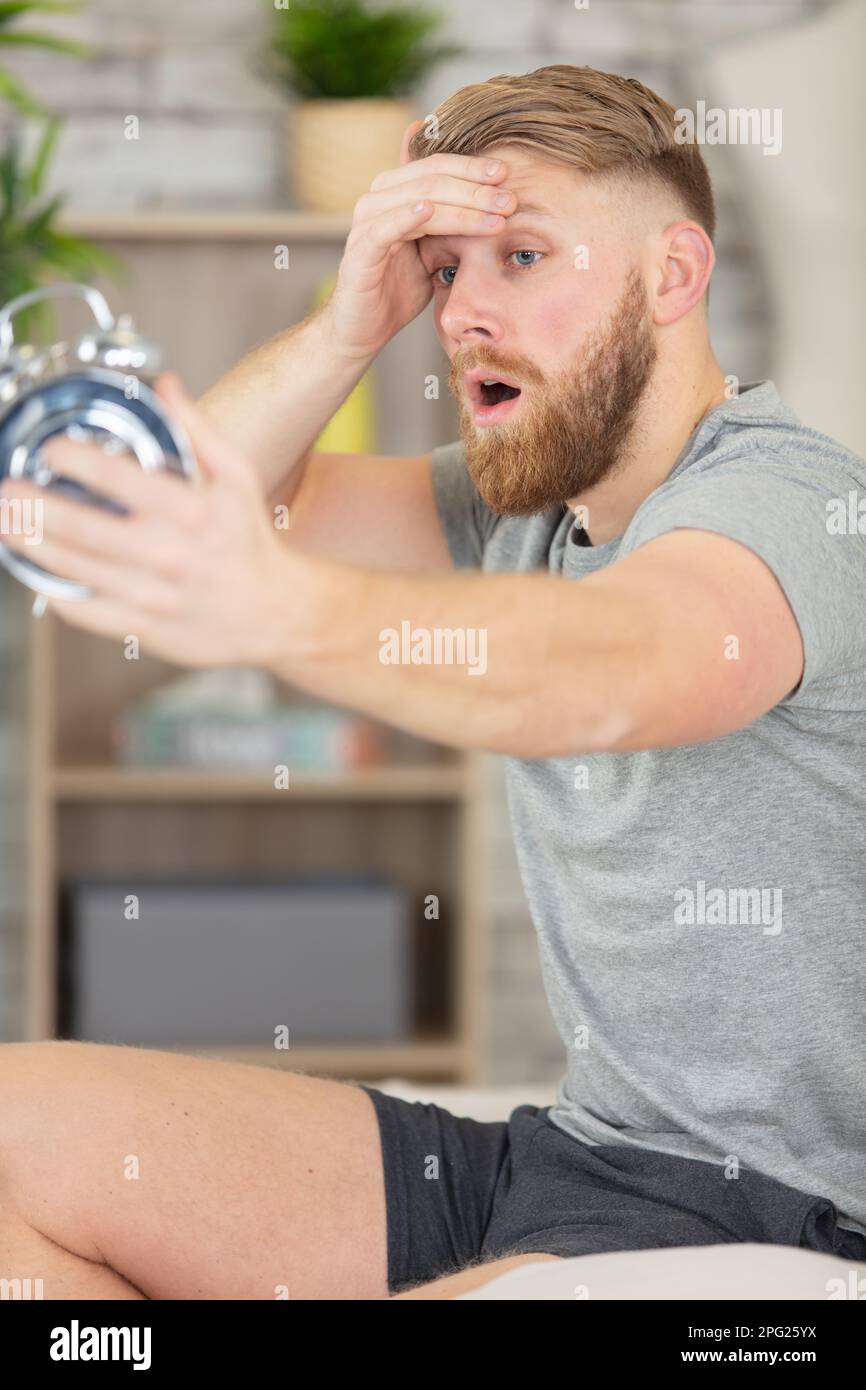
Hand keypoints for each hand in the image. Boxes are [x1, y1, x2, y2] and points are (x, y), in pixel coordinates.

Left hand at [0, 374, 296, 667]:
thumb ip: (198, 430)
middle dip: (32, 505)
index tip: (52, 450)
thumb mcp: (237, 478)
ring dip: (28, 542)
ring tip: (6, 522)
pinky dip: (52, 590)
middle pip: (79, 526)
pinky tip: (36, 569)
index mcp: (189, 511)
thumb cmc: (250, 543)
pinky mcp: (141, 627)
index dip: (72, 459)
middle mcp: (166, 553)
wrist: (273, 613)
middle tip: (9, 489)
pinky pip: (83, 610)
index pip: (115, 477)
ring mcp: (150, 594)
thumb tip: (165, 386)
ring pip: (71, 567)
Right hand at [323, 120, 515, 360]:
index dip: (472, 168)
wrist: (365, 330)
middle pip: (432, 179)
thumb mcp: (431, 250)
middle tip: (508, 200)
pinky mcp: (360, 251)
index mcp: (394, 193)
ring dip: (461, 207)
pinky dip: (408, 217)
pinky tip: (432, 212)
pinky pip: (386, 228)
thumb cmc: (399, 289)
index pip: (437, 167)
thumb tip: (489, 198)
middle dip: (475, 188)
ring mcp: (366, 223)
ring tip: (494, 216)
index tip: (506, 174)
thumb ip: (449, 221)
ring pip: (418, 201)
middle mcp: (377, 200)